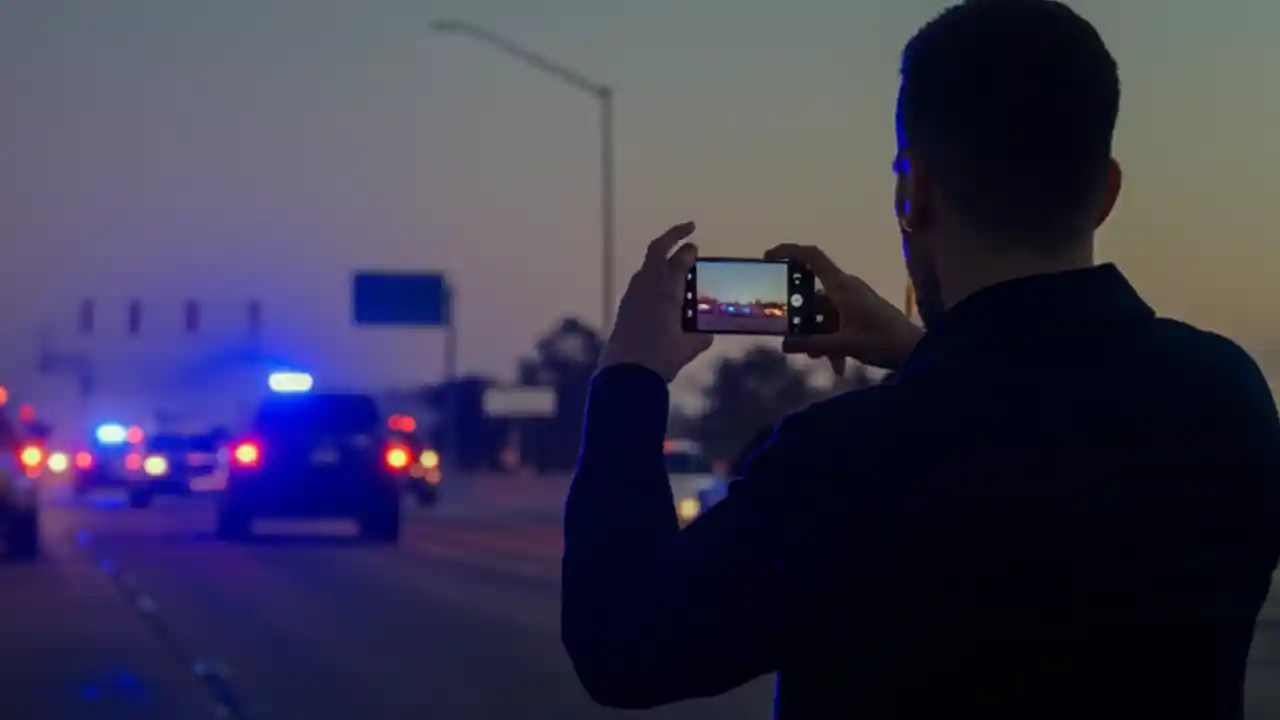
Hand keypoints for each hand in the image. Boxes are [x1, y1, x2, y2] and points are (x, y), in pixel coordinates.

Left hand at [600, 222, 713, 381]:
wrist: (626, 372)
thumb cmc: (660, 358)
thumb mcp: (688, 347)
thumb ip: (700, 336)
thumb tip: (706, 333)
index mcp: (666, 290)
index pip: (680, 260)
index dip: (689, 250)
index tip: (695, 247)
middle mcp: (648, 285)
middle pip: (657, 250)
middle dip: (673, 235)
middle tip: (689, 228)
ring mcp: (633, 294)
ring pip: (647, 265)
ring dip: (661, 258)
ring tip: (676, 263)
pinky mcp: (626, 306)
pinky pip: (641, 281)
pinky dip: (653, 276)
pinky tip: (662, 290)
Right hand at [765, 244, 922, 372]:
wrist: (915, 350)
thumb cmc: (881, 341)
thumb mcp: (843, 344)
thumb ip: (811, 343)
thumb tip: (783, 344)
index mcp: (842, 286)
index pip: (811, 257)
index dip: (788, 251)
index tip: (767, 257)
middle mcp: (846, 288)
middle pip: (812, 294)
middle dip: (800, 317)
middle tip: (788, 334)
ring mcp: (854, 300)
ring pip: (823, 313)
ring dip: (818, 335)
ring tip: (817, 357)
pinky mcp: (860, 313)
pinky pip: (836, 322)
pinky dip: (832, 340)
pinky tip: (837, 365)